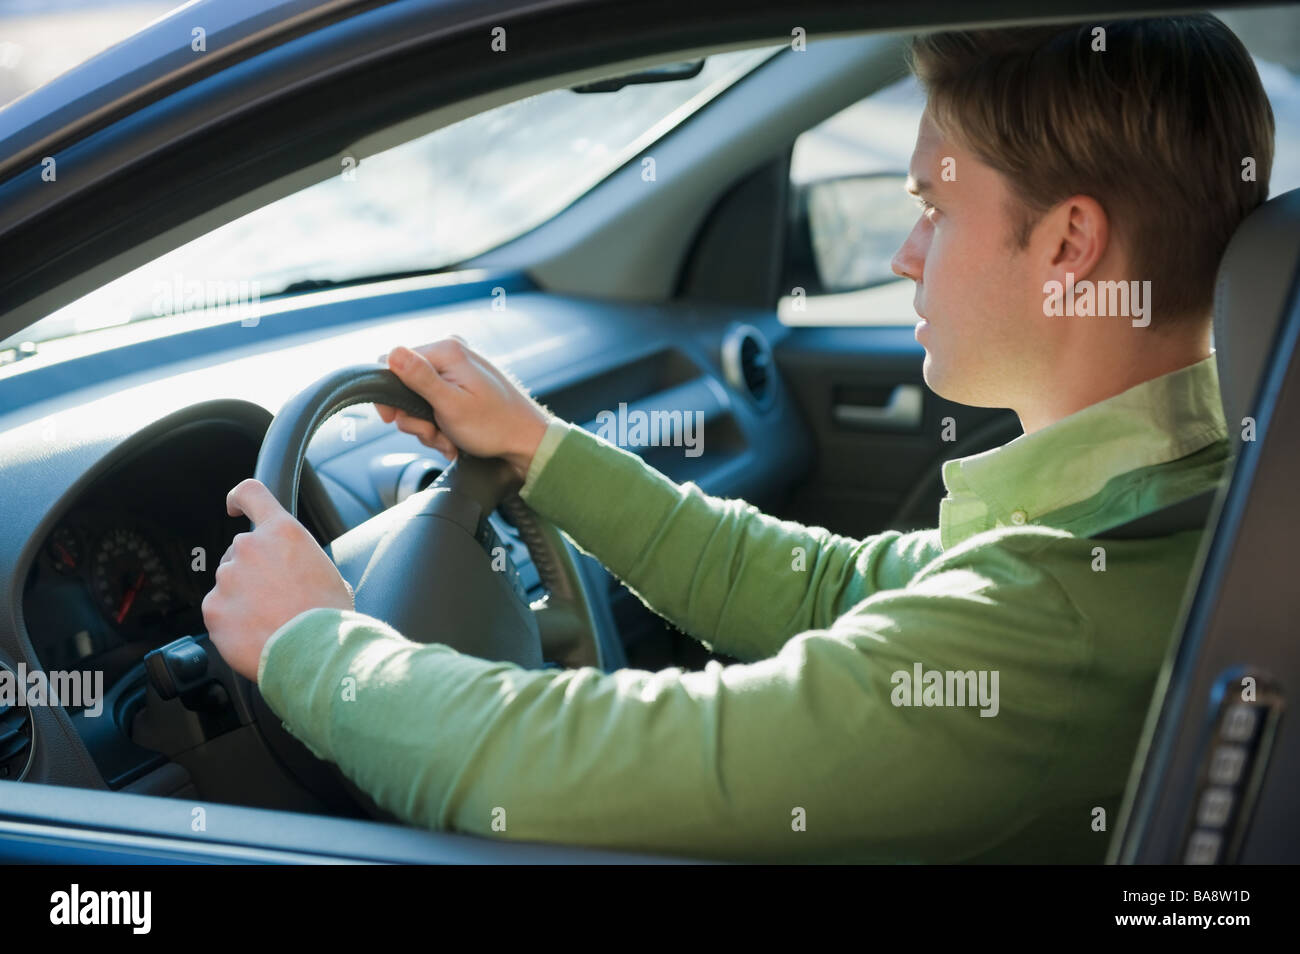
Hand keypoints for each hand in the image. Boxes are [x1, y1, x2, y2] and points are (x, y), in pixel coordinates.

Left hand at [201, 478, 354, 681]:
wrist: (314, 653)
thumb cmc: (329, 617)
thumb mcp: (327, 573)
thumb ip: (300, 561)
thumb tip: (296, 574)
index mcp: (283, 532)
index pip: (251, 494)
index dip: (239, 499)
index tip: (234, 507)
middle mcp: (250, 546)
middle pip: (241, 551)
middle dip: (253, 571)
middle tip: (275, 597)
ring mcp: (228, 577)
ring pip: (230, 583)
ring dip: (243, 597)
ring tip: (270, 621)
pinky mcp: (213, 607)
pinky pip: (219, 611)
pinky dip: (232, 622)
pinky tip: (256, 635)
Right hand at [375, 336, 551, 482]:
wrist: (528, 442)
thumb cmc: (496, 426)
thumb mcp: (452, 406)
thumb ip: (420, 379)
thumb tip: (391, 353)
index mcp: (446, 350)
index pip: (391, 362)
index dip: (388, 394)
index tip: (395, 419)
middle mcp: (451, 352)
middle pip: (405, 383)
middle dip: (415, 417)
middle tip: (436, 434)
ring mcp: (458, 369)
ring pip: (419, 399)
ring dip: (429, 426)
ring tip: (450, 438)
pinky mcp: (463, 384)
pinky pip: (436, 403)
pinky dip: (441, 425)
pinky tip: (456, 437)